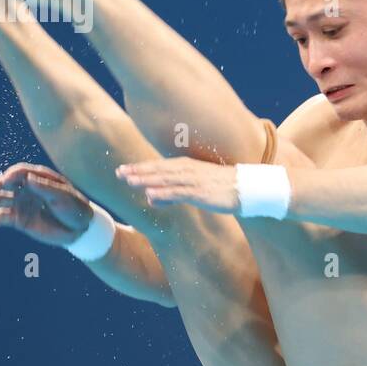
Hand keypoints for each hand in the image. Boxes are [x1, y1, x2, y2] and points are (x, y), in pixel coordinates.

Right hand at [0, 163, 92, 246]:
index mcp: (38, 178)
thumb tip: (28, 178)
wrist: (79, 229)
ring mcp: (21, 203)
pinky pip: (3, 217)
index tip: (8, 180)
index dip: (12, 174)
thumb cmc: (74, 207)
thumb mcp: (63, 196)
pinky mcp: (19, 219)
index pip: (21, 172)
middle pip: (5, 183)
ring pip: (0, 199)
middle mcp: (26, 189)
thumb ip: (46, 187)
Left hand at [116, 157, 238, 213]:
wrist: (248, 188)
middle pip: (159, 170)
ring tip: (128, 180)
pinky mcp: (200, 192)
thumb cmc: (223, 188)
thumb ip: (171, 193)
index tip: (122, 170)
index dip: (140, 168)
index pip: (159, 166)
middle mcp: (188, 171)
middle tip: (119, 172)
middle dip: (138, 171)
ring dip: (147, 179)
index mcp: (187, 167)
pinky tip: (150, 193)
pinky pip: (178, 192)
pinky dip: (164, 192)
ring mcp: (194, 181)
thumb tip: (151, 199)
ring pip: (166, 179)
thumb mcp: (194, 189)